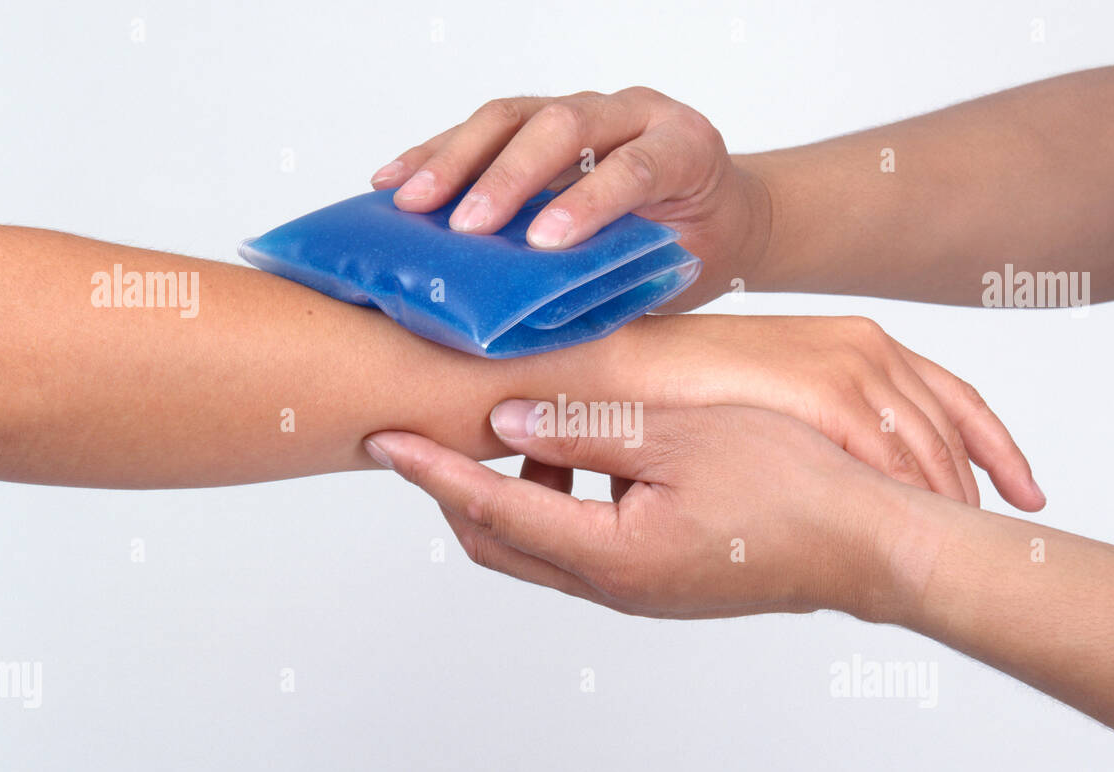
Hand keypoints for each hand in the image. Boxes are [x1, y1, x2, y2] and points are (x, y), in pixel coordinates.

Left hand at [365, 401, 926, 620]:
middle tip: (432, 432)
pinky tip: (588, 453)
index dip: (432, 471)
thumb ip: (586, 430)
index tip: (385, 438)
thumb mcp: (681, 436)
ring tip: (523, 430)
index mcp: (608, 553)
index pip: (490, 510)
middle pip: (497, 543)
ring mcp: (636, 590)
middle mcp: (611, 585)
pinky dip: (559, 502)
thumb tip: (509, 423)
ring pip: (537, 546)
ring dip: (511, 494)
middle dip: (453, 488)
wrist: (871, 546)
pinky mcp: (659, 581)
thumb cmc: (794, 484)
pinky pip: (582, 545)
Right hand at [370, 87, 767, 310]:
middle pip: (564, 124)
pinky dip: (437, 152)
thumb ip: (624, 282)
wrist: (717, 211)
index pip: (635, 166)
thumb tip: (552, 320)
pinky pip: (486, 127)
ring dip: (456, 158)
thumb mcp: (679, 273)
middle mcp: (633, 113)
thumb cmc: (699, 248)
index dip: (590, 202)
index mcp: (684, 148)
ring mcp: (585, 109)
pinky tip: (396, 180)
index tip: (546, 242)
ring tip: (410, 200)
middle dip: (511, 177)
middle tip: (468, 226)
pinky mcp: (543, 118)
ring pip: (514, 115)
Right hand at [613, 314, 1044, 510]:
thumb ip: (802, 418)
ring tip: (973, 542)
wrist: (623, 363)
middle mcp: (863, 347)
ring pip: (931, 444)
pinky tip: (928, 529)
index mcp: (853, 342)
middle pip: (953, 423)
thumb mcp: (762, 396)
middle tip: (1008, 521)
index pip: (950, 394)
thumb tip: (819, 464)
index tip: (1020, 486)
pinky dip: (918, 493)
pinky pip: (893, 454)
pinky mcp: (826, 388)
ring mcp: (848, 364)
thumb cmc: (675, 385)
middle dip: (985, 474)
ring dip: (954, 495)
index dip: (991, 442)